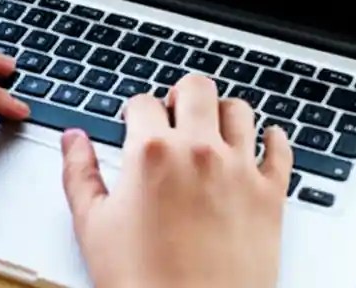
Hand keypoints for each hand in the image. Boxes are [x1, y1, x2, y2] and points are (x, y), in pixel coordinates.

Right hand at [61, 74, 292, 287]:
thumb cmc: (142, 283)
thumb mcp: (93, 227)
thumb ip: (79, 174)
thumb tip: (74, 140)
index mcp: (152, 153)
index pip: (144, 102)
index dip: (136, 111)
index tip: (137, 124)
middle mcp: (200, 151)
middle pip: (197, 88)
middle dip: (182, 95)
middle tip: (176, 112)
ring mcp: (239, 170)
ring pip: (240, 110)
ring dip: (224, 113)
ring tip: (214, 128)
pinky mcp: (270, 194)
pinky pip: (281, 148)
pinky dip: (274, 139)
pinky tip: (264, 140)